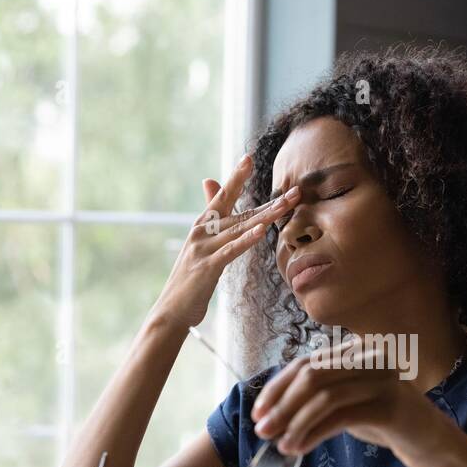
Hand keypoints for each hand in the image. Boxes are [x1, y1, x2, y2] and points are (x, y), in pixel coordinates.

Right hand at [149, 156, 300, 330]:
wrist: (172, 309)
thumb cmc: (190, 277)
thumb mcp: (201, 242)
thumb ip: (210, 212)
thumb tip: (209, 180)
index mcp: (202, 225)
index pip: (223, 196)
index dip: (236, 177)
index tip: (248, 158)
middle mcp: (202, 231)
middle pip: (241, 213)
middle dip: (270, 202)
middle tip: (294, 191)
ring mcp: (203, 248)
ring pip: (240, 229)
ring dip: (266, 217)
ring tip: (287, 207)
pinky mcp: (207, 267)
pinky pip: (231, 251)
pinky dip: (246, 240)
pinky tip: (261, 231)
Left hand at [250, 338, 454, 466]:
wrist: (429, 441)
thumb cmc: (383, 421)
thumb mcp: (346, 403)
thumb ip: (318, 397)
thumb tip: (271, 410)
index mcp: (355, 351)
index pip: (306, 363)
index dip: (278, 387)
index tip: (258, 412)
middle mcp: (369, 358)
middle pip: (312, 375)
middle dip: (281, 404)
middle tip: (262, 430)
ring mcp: (382, 380)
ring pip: (325, 395)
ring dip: (295, 422)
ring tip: (280, 445)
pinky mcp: (390, 406)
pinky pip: (342, 416)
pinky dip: (314, 433)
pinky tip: (300, 448)